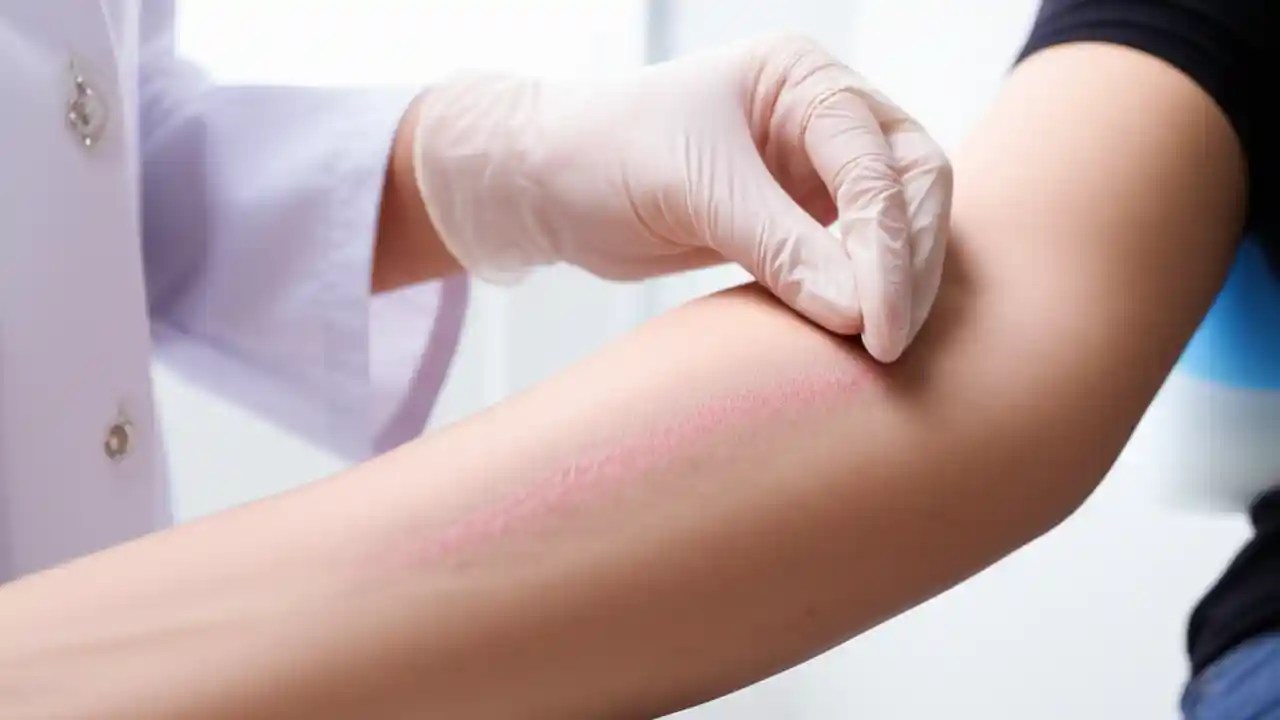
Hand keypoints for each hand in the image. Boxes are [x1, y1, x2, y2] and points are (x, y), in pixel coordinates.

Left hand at [412, 34, 951, 360]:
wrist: (549, 183)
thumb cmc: (606, 154)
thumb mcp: (693, 190)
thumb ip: (780, 246)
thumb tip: (859, 314)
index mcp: (803, 78)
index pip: (878, 162)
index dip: (887, 245)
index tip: (874, 324)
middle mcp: (822, 116)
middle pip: (912, 186)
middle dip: (908, 264)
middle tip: (889, 343)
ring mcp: (814, 168)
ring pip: (895, 224)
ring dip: (897, 284)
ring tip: (881, 350)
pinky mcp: (798, 219)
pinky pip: (854, 258)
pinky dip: (862, 295)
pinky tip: (858, 337)